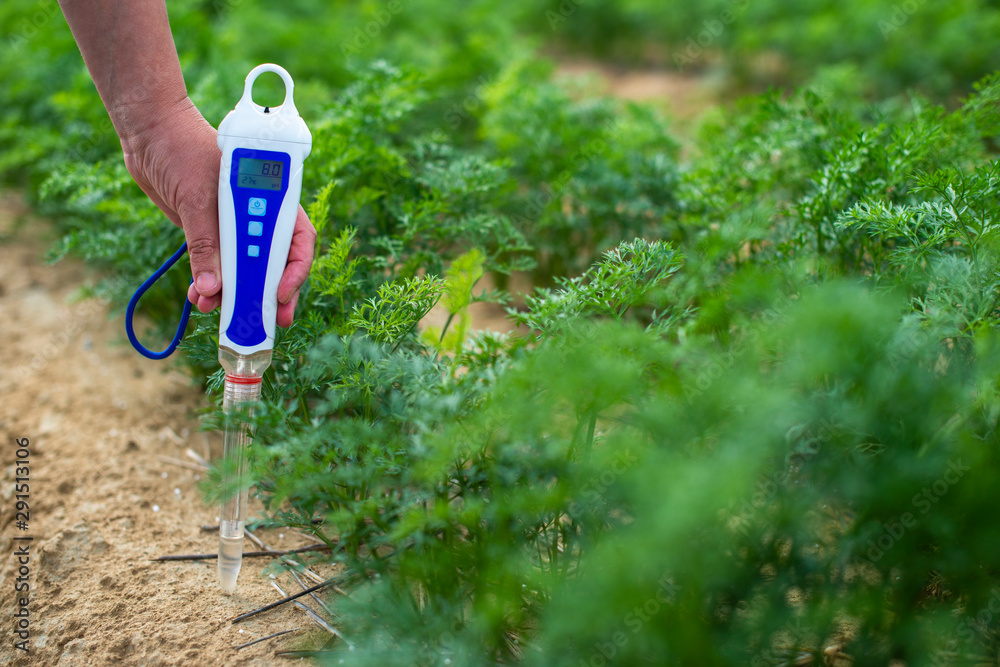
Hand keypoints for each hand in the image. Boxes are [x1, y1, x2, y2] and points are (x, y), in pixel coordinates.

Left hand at [121, 97, 315, 327]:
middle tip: (271, 321)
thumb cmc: (181, 148)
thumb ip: (206, 245)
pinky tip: (199, 299)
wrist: (148, 131)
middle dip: (273, 292)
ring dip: (235, 293)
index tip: (279, 292)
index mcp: (269, 196)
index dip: (294, 269)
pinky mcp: (209, 233)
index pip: (296, 239)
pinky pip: (217, 266)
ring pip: (245, 269)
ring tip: (219, 312)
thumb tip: (211, 290)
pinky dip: (210, 285)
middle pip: (275, 260)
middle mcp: (256, 213)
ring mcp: (233, 225)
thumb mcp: (196, 198)